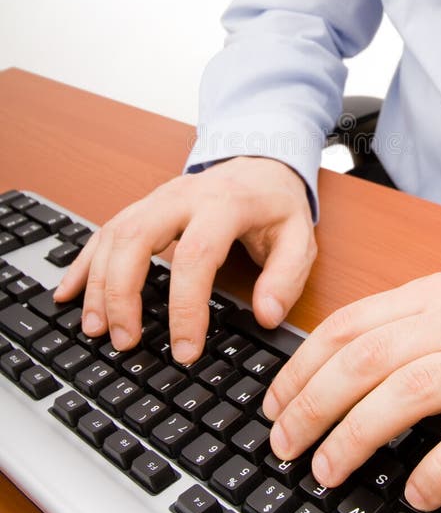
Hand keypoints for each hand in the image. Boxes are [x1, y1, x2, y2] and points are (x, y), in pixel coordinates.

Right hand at [55, 157, 315, 363]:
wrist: (260, 163)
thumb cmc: (276, 205)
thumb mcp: (299, 237)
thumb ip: (286, 277)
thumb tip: (265, 316)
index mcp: (225, 204)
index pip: (196, 254)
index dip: (186, 305)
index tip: (185, 349)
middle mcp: (183, 196)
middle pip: (137, 237)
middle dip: (123, 292)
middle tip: (124, 341)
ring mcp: (158, 198)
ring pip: (115, 234)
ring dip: (99, 282)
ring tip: (96, 329)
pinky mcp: (143, 206)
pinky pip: (105, 231)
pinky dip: (84, 263)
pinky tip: (68, 293)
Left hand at [262, 273, 440, 510]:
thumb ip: (405, 330)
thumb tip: (335, 371)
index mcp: (435, 295)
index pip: (350, 324)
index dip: (303, 365)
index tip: (274, 403)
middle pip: (368, 356)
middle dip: (314, 403)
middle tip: (286, 444)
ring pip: (412, 387)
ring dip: (360, 432)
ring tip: (330, 469)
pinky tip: (416, 492)